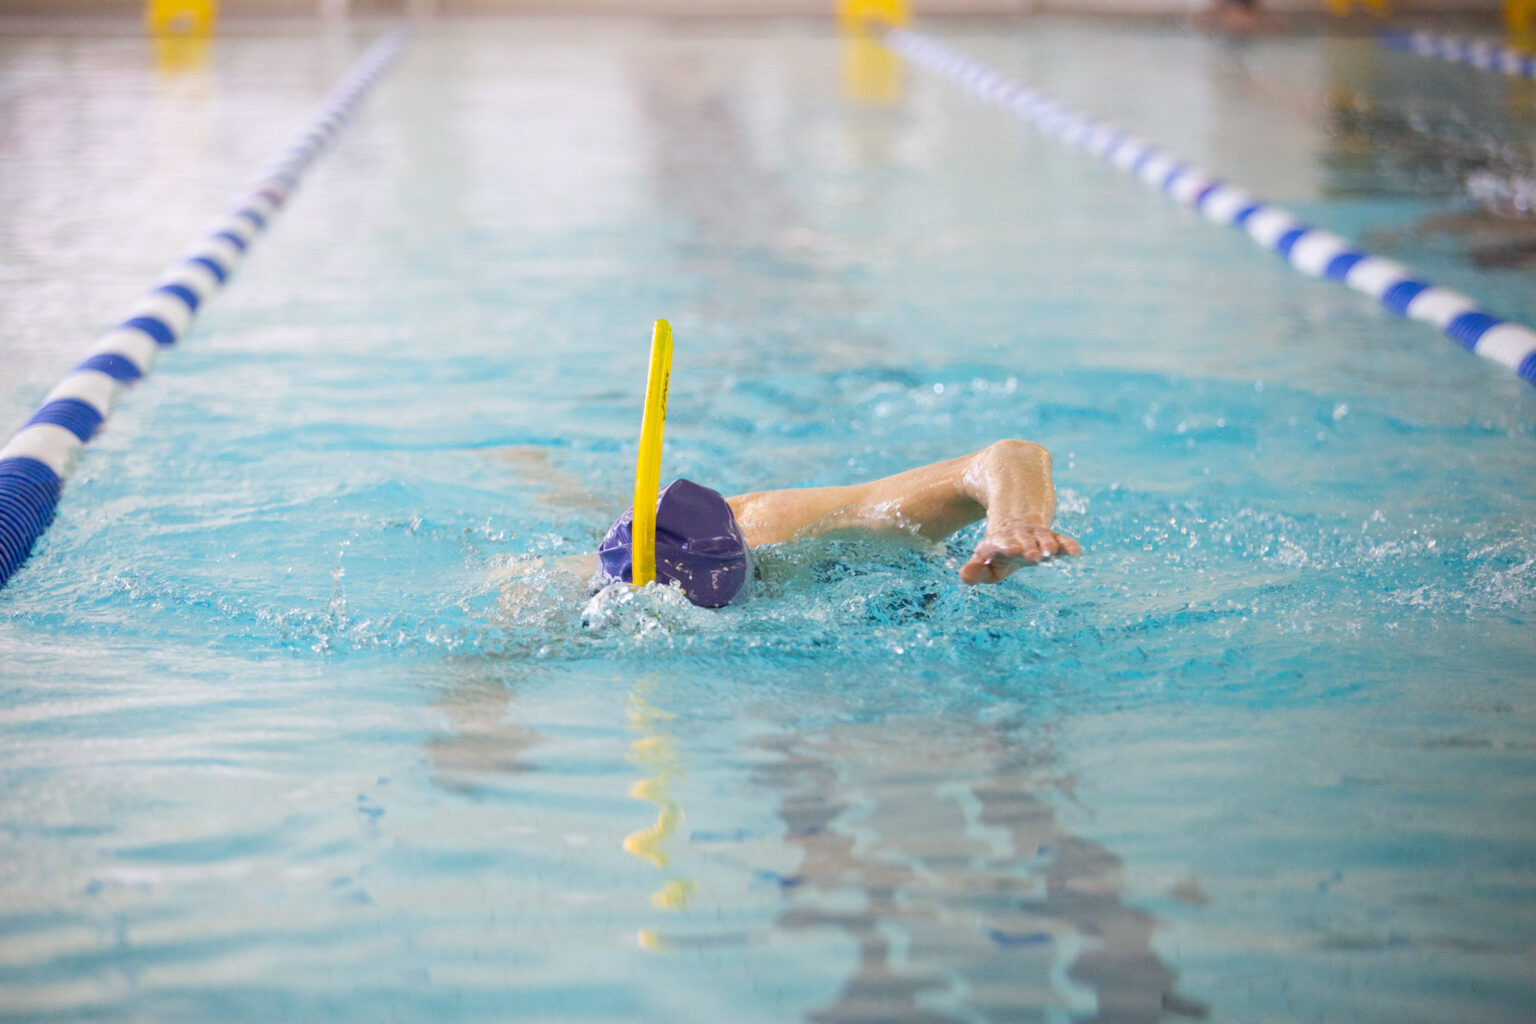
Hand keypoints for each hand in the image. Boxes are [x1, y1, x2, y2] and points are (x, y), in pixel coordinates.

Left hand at [959, 519, 1079, 584]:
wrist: (1016, 521)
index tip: (1011, 550)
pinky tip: (1076, 553)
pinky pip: (1062, 539)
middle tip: (1033, 556)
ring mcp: (1037, 535)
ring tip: (1052, 552)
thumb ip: (975, 571)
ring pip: (1043, 537)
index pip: (1001, 542)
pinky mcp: (1053, 537)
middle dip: (1028, 547)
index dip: (1006, 545)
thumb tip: (964, 576)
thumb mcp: (985, 561)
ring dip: (1047, 544)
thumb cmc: (999, 551)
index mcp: (999, 542)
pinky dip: (1068, 545)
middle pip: (1024, 540)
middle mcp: (1019, 536)